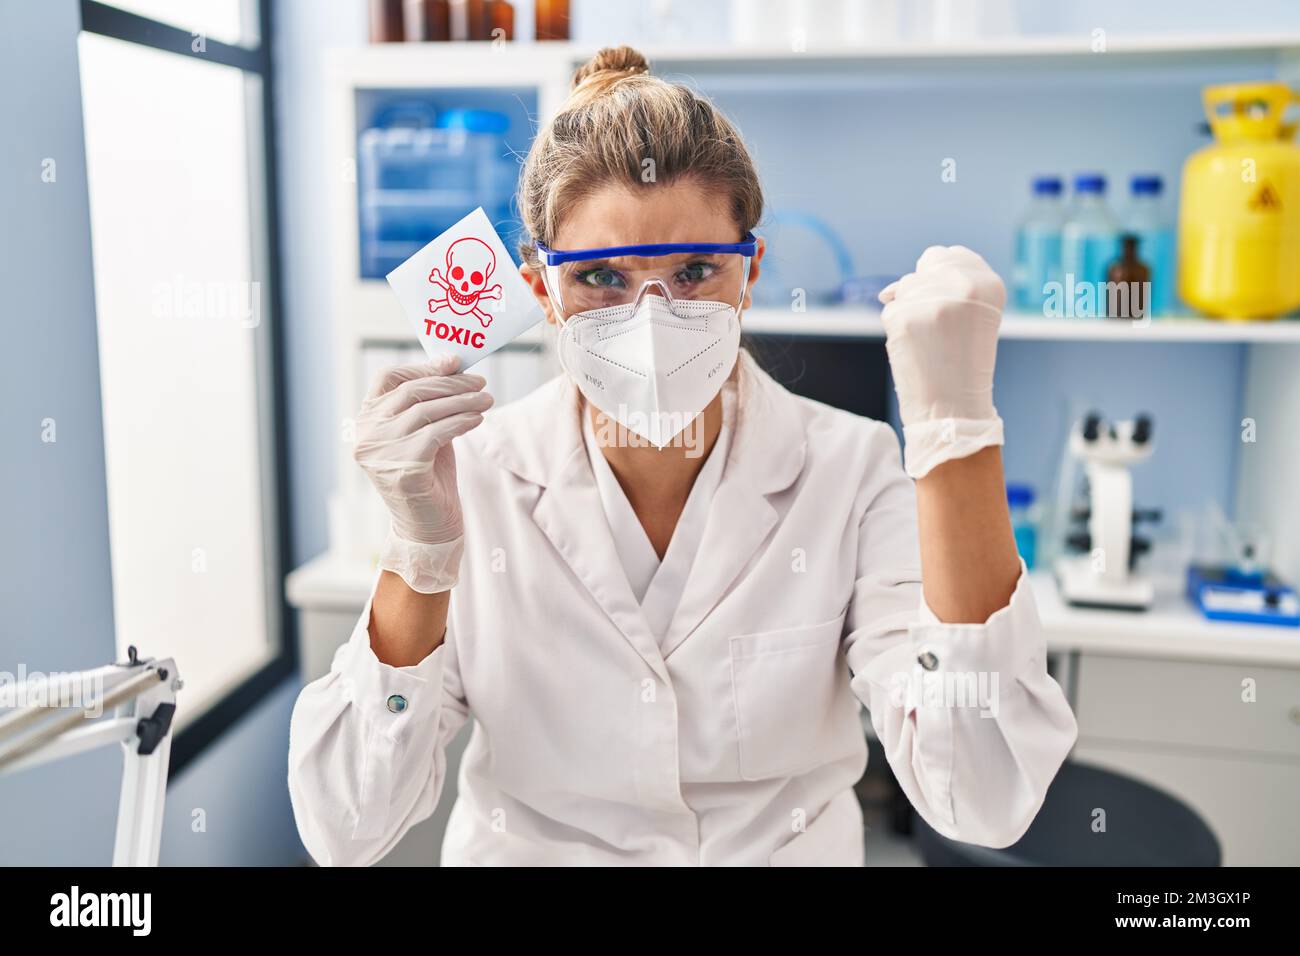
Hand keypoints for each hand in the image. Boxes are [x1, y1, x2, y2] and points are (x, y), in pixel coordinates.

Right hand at [354, 354, 491, 590]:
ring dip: (463, 401)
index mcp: (364, 421)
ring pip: (426, 410)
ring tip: (487, 399)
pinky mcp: (403, 467)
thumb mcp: (425, 432)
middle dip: (451, 383)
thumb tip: (453, 366)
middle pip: (411, 391)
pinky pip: (437, 432)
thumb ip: (430, 404)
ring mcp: (380, 452)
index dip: (422, 366)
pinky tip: (478, 419)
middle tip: (481, 382)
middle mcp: (366, 434)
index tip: (454, 361)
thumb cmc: (428, 477)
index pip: (388, 378)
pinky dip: (461, 421)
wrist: (429, 528)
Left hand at [878, 246, 1005, 477]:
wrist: (953, 409)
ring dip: (909, 310)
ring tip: (929, 340)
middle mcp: (964, 287)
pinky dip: (896, 328)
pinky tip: (914, 349)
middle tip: (938, 329)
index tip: (947, 304)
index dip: (940, 276)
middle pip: (924, 266)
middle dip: (923, 291)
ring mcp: (933, 301)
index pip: (951, 254)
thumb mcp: (975, 317)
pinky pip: (890, 309)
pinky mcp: (905, 317)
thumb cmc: (963, 365)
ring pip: (905, 287)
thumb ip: (950, 286)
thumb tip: (894, 286)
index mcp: (990, 285)